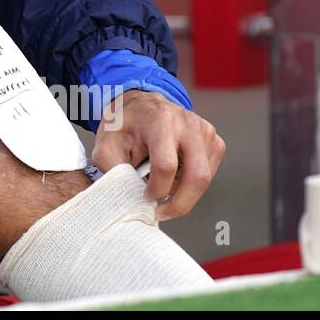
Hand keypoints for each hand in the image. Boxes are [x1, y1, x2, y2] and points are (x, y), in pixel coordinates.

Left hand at [91, 90, 225, 220]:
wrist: (139, 105)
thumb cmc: (122, 127)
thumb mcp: (106, 145)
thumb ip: (116, 171)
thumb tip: (132, 199)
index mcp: (159, 120)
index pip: (166, 165)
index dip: (157, 189)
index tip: (145, 196)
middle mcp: (188, 123)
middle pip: (197, 175)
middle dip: (180, 203)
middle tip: (162, 213)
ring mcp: (204, 131)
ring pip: (205, 177)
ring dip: (184, 192)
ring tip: (162, 186)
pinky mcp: (213, 140)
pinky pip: (209, 172)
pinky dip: (191, 182)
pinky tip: (173, 176)